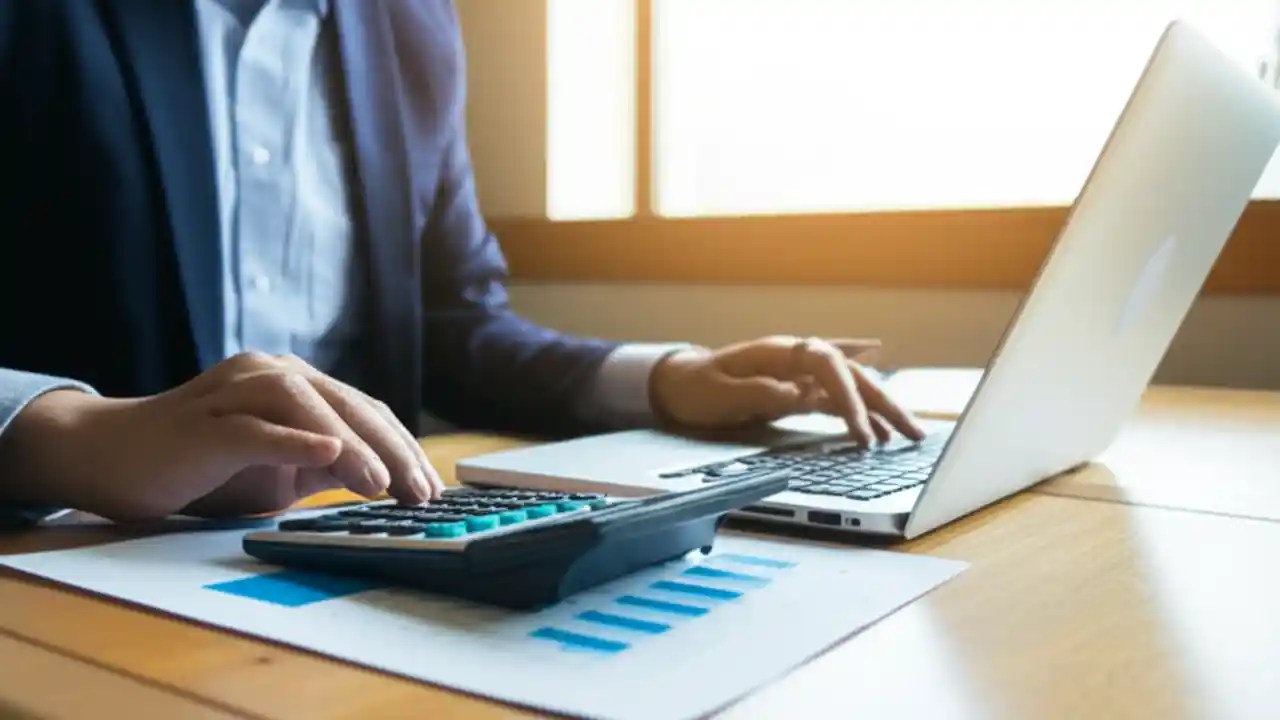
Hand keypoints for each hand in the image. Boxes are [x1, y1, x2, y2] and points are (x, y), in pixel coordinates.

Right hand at [0, 352, 442, 520]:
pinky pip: (256, 427)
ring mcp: (236, 392)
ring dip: (352, 445)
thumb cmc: (204, 466)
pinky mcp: (205, 422)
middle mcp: (272, 374)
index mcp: (296, 383)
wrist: (115, 458)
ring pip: (307, 407)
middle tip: (422, 492)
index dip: (403, 446)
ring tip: (384, 484)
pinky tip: (329, 457)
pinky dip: (294, 440)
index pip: (364, 410)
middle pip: (347, 404)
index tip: (433, 487)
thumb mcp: (280, 470)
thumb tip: (390, 481)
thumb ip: (328, 467)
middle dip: (391, 449)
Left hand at [649, 335, 924, 445]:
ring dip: (882, 410)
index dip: (849, 397)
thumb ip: (759, 391)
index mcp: (780, 352)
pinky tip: (883, 428)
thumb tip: (799, 394)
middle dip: (884, 404)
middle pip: (851, 375)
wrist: (678, 383)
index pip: (828, 366)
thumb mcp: (721, 392)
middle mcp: (798, 359)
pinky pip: (838, 402)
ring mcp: (801, 375)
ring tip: (912, 436)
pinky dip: (862, 414)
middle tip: (912, 434)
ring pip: (852, 388)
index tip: (861, 432)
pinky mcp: (800, 392)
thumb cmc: (697, 387)